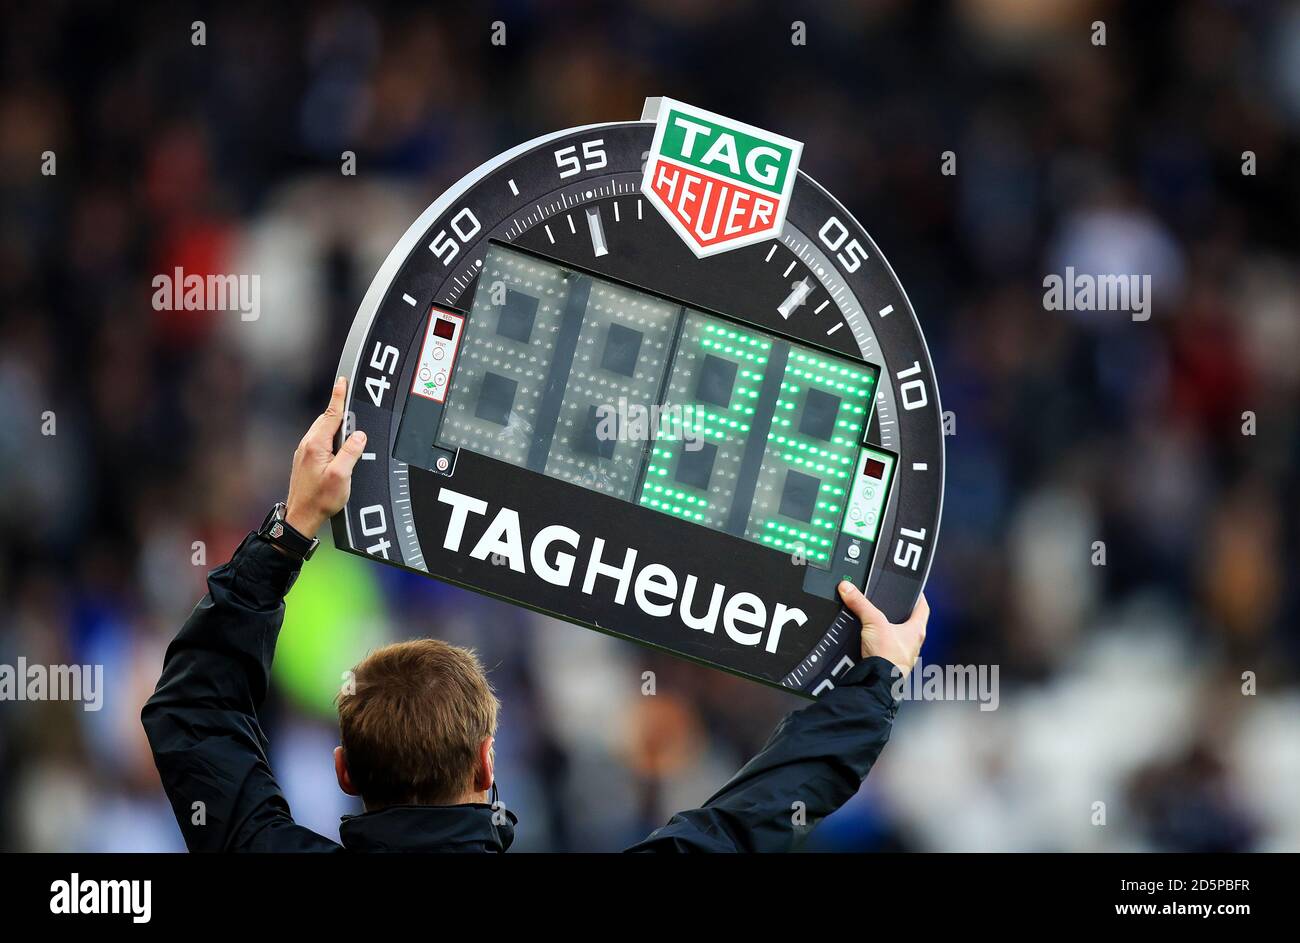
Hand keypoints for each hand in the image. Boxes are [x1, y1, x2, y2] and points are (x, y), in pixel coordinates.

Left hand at [284, 377, 366, 537]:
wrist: (300, 517)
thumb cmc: (320, 500)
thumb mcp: (341, 476)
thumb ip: (351, 453)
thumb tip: (359, 436)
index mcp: (316, 446)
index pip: (331, 415)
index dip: (338, 397)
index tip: (342, 381)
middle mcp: (307, 446)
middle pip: (326, 420)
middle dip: (337, 407)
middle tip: (348, 394)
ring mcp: (304, 453)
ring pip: (321, 430)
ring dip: (333, 422)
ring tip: (346, 419)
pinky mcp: (304, 461)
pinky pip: (318, 440)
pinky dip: (328, 434)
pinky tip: (335, 441)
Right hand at [837, 582, 928, 675]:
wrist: (878, 682)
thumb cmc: (888, 657)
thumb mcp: (873, 622)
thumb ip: (860, 603)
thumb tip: (849, 589)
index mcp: (916, 630)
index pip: (923, 608)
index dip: (919, 596)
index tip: (914, 591)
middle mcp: (912, 643)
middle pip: (910, 623)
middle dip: (902, 614)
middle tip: (894, 605)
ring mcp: (902, 654)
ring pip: (899, 638)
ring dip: (890, 630)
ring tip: (879, 622)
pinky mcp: (890, 663)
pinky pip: (887, 649)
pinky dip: (880, 644)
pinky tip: (870, 641)